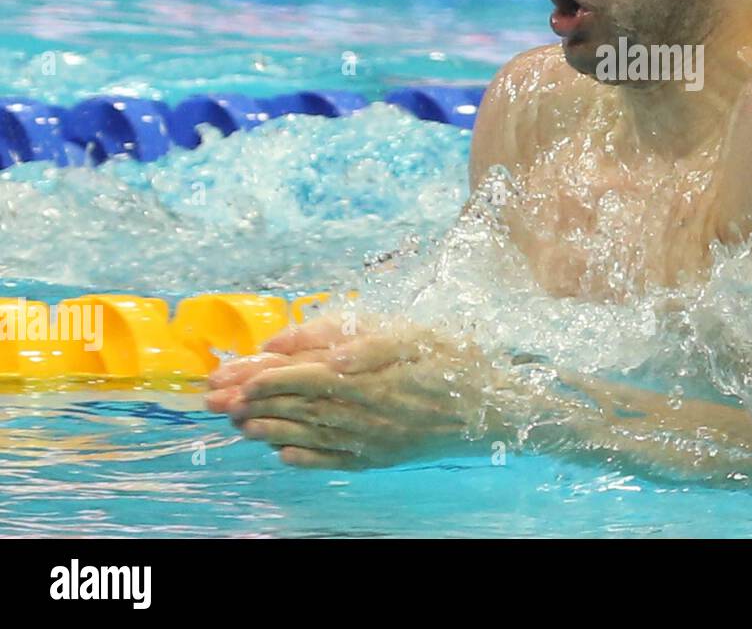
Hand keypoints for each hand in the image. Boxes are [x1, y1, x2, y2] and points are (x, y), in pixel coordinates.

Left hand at [205, 316, 502, 469]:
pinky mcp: (380, 457)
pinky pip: (334, 461)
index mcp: (367, 379)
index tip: (230, 373)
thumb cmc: (457, 362)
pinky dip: (304, 459)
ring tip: (235, 425)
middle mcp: (362, 414)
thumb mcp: (413, 333)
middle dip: (250, 401)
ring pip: (307, 435)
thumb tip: (315, 350)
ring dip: (267, 429)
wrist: (495, 408)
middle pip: (295, 406)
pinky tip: (283, 454)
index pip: (301, 376)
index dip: (263, 375)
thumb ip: (361, 340)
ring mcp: (370, 440)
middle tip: (212, 400)